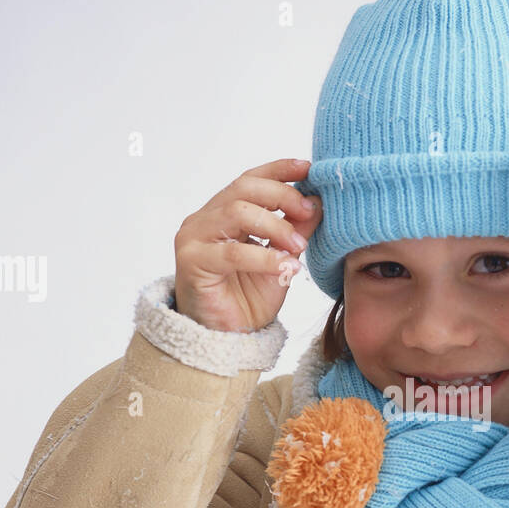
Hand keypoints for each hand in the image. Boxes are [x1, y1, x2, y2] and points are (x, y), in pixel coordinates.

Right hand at [174, 159, 321, 331]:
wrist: (227, 339)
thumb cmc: (248, 299)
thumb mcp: (282, 259)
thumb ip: (296, 230)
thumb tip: (317, 200)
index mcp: (223, 212)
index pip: (250, 180)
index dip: (278, 170)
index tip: (308, 168)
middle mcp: (205, 219)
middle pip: (243, 189)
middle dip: (282, 196)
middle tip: (309, 211)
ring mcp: (194, 238)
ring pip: (237, 213)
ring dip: (275, 227)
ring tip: (299, 247)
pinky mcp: (191, 262)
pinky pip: (232, 253)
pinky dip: (264, 257)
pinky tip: (286, 267)